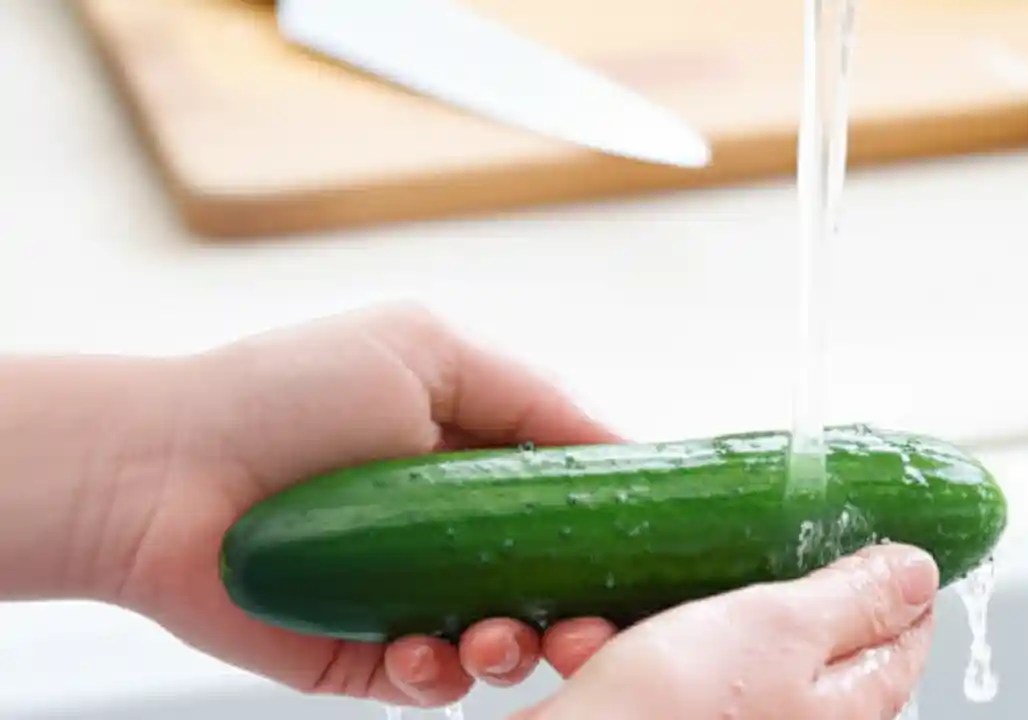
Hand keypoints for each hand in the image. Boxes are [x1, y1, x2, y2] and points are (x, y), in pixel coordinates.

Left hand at [95, 304, 620, 705]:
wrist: (158, 470)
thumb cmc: (286, 392)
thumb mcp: (425, 350)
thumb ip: (532, 395)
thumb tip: (623, 447)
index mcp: (477, 461)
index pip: (574, 503)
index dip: (617, 529)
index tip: (653, 552)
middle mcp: (454, 532)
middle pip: (557, 585)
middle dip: (588, 611)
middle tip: (589, 624)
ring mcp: (413, 596)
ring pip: (508, 644)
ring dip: (521, 647)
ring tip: (495, 634)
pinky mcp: (365, 654)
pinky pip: (433, 685)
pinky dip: (440, 675)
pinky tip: (422, 650)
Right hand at [516, 544, 937, 719]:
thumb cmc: (672, 716)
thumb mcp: (779, 630)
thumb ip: (854, 598)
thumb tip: (920, 571)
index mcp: (846, 708)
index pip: (903, 632)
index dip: (883, 571)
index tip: (846, 526)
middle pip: (799, 628)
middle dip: (739, 582)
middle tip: (709, 564)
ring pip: (708, 636)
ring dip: (660, 613)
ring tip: (625, 622)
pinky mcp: (662, 717)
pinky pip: (649, 661)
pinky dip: (614, 646)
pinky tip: (587, 647)